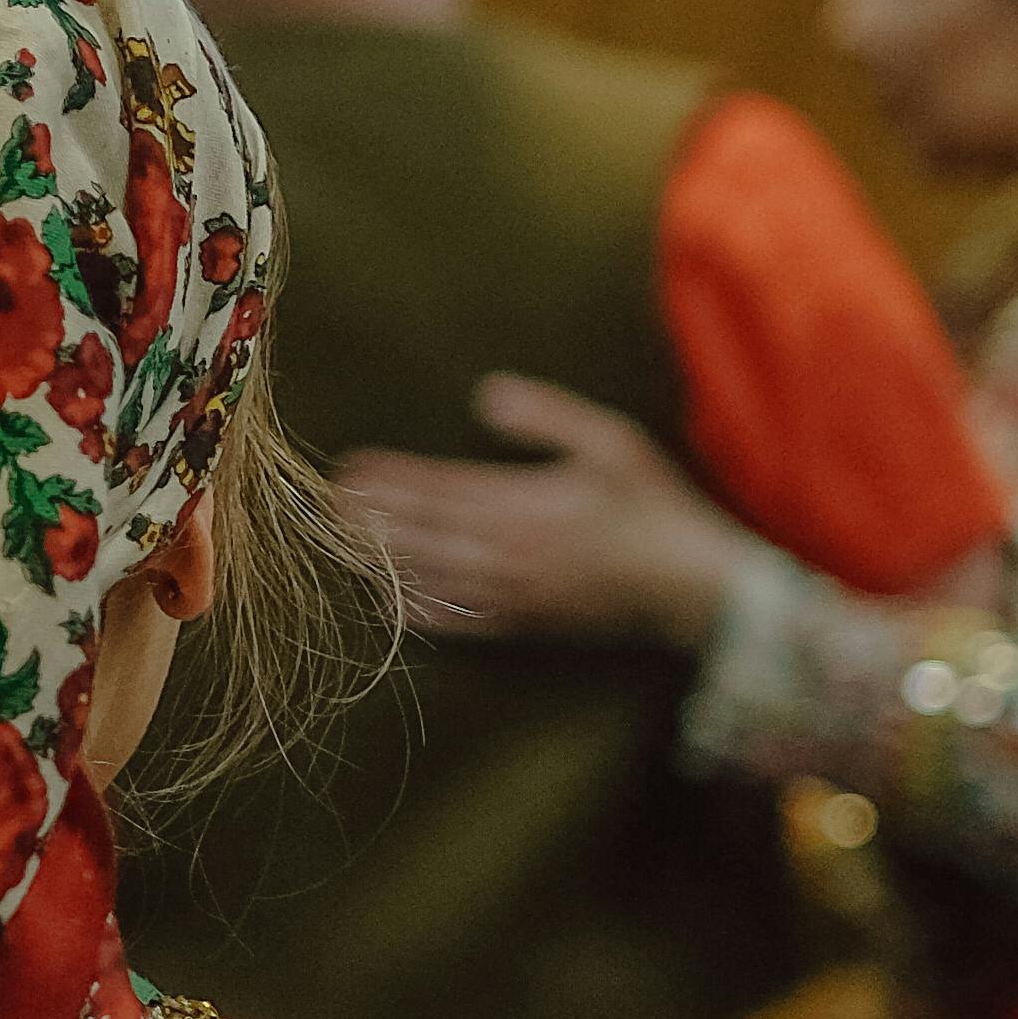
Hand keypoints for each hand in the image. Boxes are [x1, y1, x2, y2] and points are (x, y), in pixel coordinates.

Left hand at [331, 379, 758, 652]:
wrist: (692, 587)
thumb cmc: (655, 509)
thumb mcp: (610, 442)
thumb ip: (545, 416)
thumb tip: (486, 393)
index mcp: (523, 503)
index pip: (438, 488)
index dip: (390, 479)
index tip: (347, 469)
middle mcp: (507, 551)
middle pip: (422, 532)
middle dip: (372, 517)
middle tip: (325, 505)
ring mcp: (513, 593)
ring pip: (431, 574)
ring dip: (384, 558)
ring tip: (343, 543)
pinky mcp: (525, 625)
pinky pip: (461, 620)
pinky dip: (422, 610)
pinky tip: (394, 602)